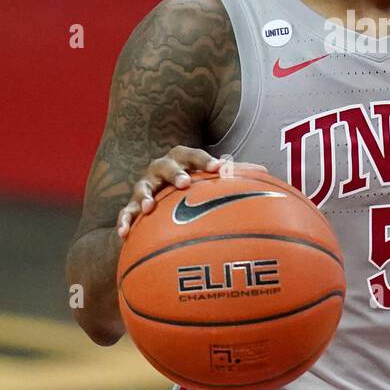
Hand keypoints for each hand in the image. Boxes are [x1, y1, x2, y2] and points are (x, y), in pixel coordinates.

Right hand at [116, 146, 267, 237]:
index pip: (194, 155)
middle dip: (176, 173)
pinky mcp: (134, 204)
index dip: (207, 160)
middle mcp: (162, 169)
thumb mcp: (210, 174)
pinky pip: (126, 212)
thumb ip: (234, 173)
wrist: (161, 184)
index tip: (221, 168)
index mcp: (182, 158)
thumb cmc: (193, 180)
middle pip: (167, 166)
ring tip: (148, 207)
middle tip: (185, 182)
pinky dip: (124, 221)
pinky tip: (123, 234)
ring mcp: (146, 185)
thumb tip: (266, 170)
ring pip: (142, 188)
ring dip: (145, 196)